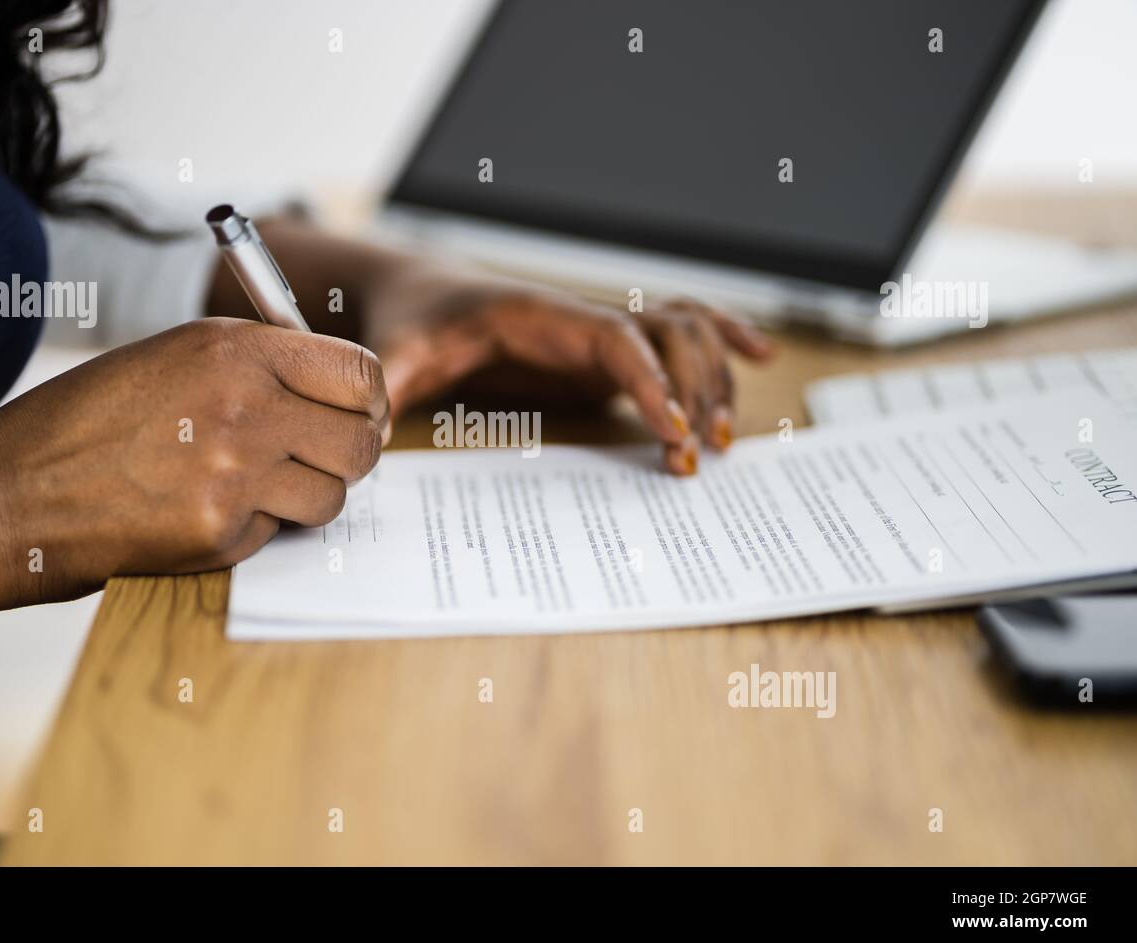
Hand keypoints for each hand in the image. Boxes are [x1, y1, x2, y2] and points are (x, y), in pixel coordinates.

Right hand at [0, 318, 387, 604]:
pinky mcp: (221, 532)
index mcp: (237, 348)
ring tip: (248, 487)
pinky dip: (253, 531)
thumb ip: (259, 363)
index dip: (367, 401)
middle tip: (315, 461)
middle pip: (361, 442)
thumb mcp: (175, 357)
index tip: (356, 416)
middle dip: (347, 457)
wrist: (9, 492)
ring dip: (303, 499)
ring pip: (331, 495)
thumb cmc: (88, 421)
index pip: (360, 373)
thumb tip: (338, 390)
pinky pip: (279, 534)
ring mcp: (237, 471)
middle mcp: (247, 403)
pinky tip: (202, 513)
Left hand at [362, 262, 772, 474]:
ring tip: (722, 442)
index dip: (651, 379)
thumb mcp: (395, 348)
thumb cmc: (413, 320)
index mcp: (540, 312)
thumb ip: (386, 383)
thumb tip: (375, 433)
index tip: (673, 429)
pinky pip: (677, 333)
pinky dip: (723, 337)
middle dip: (694, 388)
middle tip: (698, 454)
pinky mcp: (604, 351)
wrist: (421, 293)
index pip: (615, 337)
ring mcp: (599, 330)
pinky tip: (761, 353)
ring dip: (714, 376)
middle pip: (666, 333)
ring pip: (683, 331)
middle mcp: (583, 314)